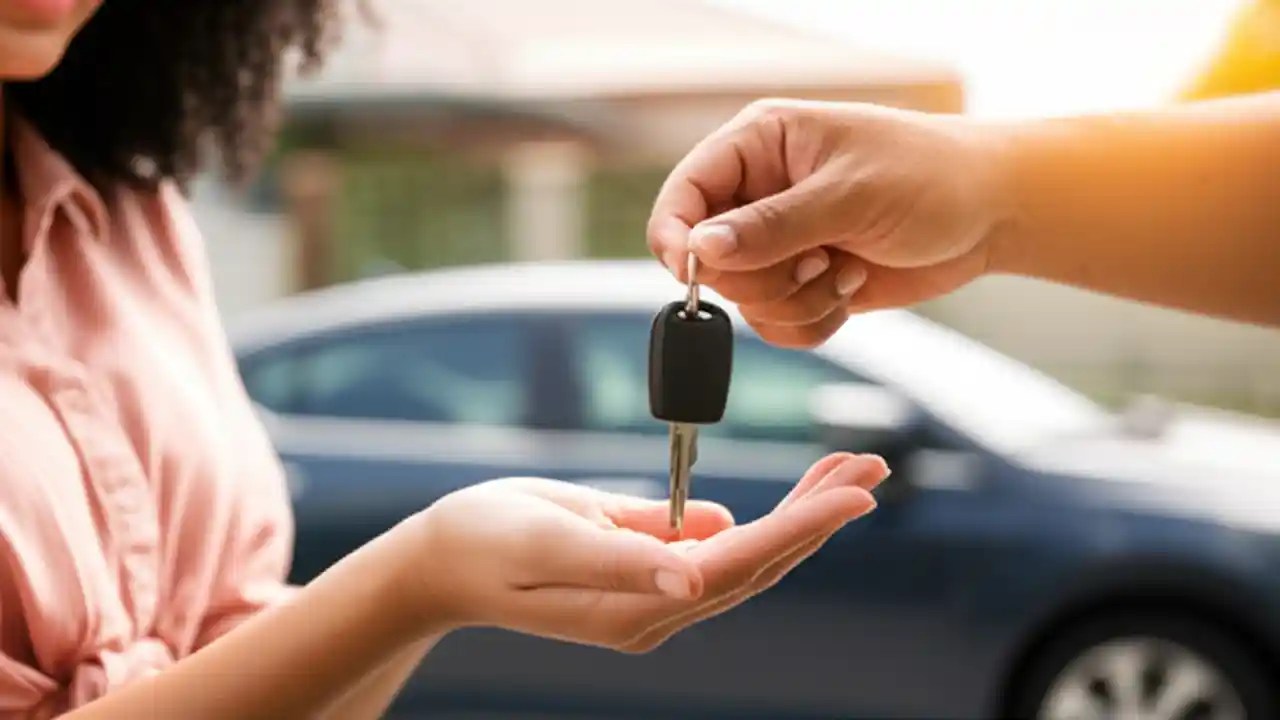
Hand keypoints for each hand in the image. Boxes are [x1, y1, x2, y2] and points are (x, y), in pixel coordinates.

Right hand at [402, 453, 885, 651]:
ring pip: (750, 555)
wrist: (441, 560)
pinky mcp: (648, 572)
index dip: (801, 528)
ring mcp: (654, 594)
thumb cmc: (482, 542)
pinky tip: (796, 498)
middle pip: (759, 562)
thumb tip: (696, 579)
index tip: (855, 495)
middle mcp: (656, 608)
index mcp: (635, 606)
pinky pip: (723, 547)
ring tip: (849, 473)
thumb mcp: (542, 541)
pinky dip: (765, 517)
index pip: (740, 564)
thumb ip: (619, 557)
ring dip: (802, 515)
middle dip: (819, 517)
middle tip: (871, 468)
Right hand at [648, 99, 1013, 347]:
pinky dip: (812, 320)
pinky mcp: (803, 282)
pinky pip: (776, 324)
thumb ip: (772, 225)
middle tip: (816, 258)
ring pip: (743, 300)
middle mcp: (759, 194)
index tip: (693, 272)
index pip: (684, 194)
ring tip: (846, 268)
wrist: (991, 213)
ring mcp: (780, 242)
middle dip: (763, 275)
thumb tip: (701, 250)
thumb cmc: (930, 176)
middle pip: (708, 261)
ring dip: (797, 299)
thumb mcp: (849, 194)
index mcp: (759, 145)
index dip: (677, 237)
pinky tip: (852, 286)